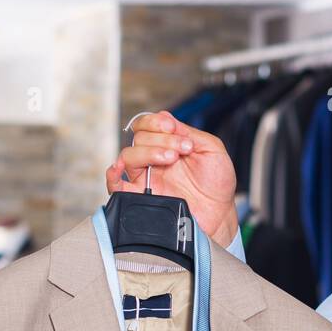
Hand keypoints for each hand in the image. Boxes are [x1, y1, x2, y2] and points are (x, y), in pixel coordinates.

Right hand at [106, 110, 238, 248]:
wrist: (219, 212)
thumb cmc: (217, 183)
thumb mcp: (212, 149)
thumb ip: (189, 131)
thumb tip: (165, 117)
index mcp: (168, 144)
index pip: (147, 124)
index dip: (156, 122)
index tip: (173, 128)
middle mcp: (153, 159)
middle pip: (139, 137)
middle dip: (162, 139)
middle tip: (183, 150)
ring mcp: (146, 177)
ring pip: (128, 155)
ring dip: (149, 152)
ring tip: (171, 159)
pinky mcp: (142, 196)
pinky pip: (116, 185)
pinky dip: (112, 176)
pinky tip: (119, 169)